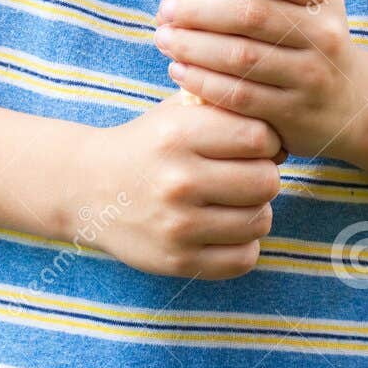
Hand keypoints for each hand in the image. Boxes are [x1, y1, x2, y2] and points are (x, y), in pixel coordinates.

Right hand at [81, 93, 282, 280]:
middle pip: (266, 181)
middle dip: (264, 176)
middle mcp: (178, 180)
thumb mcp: (176, 111)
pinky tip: (225, 229)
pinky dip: (244, 245)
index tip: (256, 145)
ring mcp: (177, 225)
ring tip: (235, 202)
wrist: (87, 188)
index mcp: (179, 134)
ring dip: (255, 211)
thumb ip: (224, 106)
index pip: (259, 137)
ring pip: (260, 220)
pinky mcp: (177, 261)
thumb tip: (280, 128)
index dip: (267, 140)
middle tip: (247, 174)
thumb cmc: (147, 143)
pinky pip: (244, 259)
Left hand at [153, 0, 364, 156]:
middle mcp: (323, 36)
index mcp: (324, 0)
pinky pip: (238, 95)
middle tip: (166, 10)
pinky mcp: (293, 114)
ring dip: (193, 45)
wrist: (351, 105)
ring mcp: (311, 77)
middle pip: (252, 14)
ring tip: (164, 38)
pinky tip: (179, 70)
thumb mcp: (306, 10)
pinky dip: (202, 81)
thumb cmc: (307, 45)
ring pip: (241, 56)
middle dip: (200, 10)